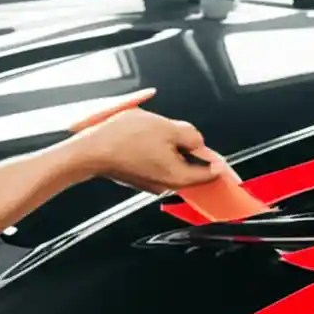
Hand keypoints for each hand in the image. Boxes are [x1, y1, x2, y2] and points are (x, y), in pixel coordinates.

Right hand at [80, 109, 220, 192]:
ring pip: (171, 162)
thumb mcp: (167, 128)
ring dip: (168, 146)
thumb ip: (191, 136)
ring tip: (152, 131)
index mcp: (179, 177)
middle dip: (187, 147)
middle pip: (189, 166)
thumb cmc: (125, 139)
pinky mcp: (138, 177)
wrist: (90, 149)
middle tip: (174, 131)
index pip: (210, 174)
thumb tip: (199, 143)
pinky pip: (155, 163)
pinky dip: (154, 151)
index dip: (217, 161)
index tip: (222, 158)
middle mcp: (166, 185)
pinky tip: (142, 138)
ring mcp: (151, 182)